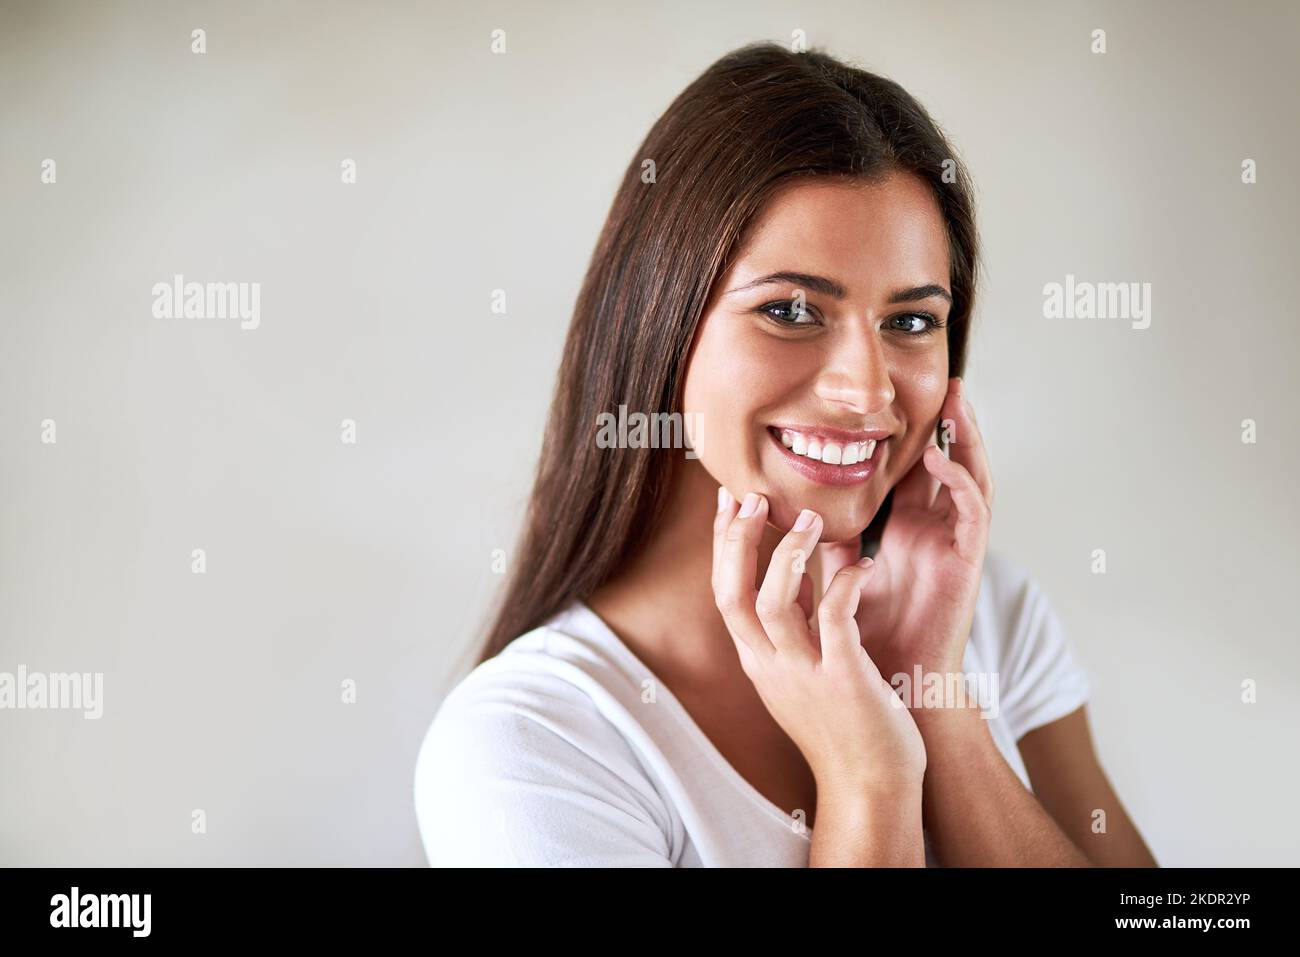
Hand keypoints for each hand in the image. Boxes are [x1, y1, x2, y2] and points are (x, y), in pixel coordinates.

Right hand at [711, 488, 925, 790]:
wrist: (871, 786)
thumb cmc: (846, 724)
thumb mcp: (807, 667)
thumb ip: (798, 619)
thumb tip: (795, 564)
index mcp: (758, 660)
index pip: (723, 592)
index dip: (723, 544)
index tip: (731, 500)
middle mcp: (770, 666)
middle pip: (730, 593)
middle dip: (737, 539)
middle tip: (753, 495)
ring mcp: (803, 674)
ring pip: (772, 602)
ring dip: (788, 554)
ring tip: (811, 517)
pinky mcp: (843, 679)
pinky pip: (835, 617)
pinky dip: (846, 583)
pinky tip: (867, 564)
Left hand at [852, 377, 994, 692]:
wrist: (894, 688)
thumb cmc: (868, 640)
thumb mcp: (840, 578)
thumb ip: (829, 543)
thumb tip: (795, 509)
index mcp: (907, 532)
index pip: (912, 470)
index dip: (907, 434)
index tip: (896, 397)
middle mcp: (935, 532)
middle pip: (947, 461)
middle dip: (947, 423)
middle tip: (942, 379)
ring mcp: (954, 544)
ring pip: (969, 476)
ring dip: (966, 436)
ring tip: (955, 397)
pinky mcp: (968, 562)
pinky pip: (973, 511)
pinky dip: (957, 481)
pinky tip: (938, 459)